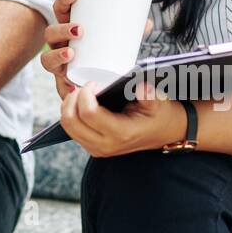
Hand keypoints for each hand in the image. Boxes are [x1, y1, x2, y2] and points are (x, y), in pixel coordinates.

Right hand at [40, 0, 153, 99]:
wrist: (99, 77)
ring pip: (47, 58)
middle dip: (62, 29)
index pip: (60, 10)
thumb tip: (146, 23)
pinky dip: (64, 88)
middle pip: (50, 33)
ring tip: (70, 54)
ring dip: (56, 55)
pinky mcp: (63, 83)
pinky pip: (58, 86)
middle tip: (79, 29)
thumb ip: (130, 32)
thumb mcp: (116, 38)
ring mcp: (58, 64)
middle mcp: (59, 45)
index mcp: (68, 27)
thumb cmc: (103, 51)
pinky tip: (71, 89)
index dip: (64, 0)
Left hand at [60, 79, 184, 157]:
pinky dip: (71, 114)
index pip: (89, 113)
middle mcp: (105, 145)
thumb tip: (141, 87)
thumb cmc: (160, 115)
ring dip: (68, 106)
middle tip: (83, 87)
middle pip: (71, 121)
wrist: (164, 133)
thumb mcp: (159, 103)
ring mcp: (97, 149)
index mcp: (121, 133)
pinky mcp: (92, 148)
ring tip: (81, 93)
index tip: (94, 83)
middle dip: (71, 99)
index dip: (85, 94)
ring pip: (67, 127)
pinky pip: (71, 131)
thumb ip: (149, 95)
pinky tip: (80, 103)